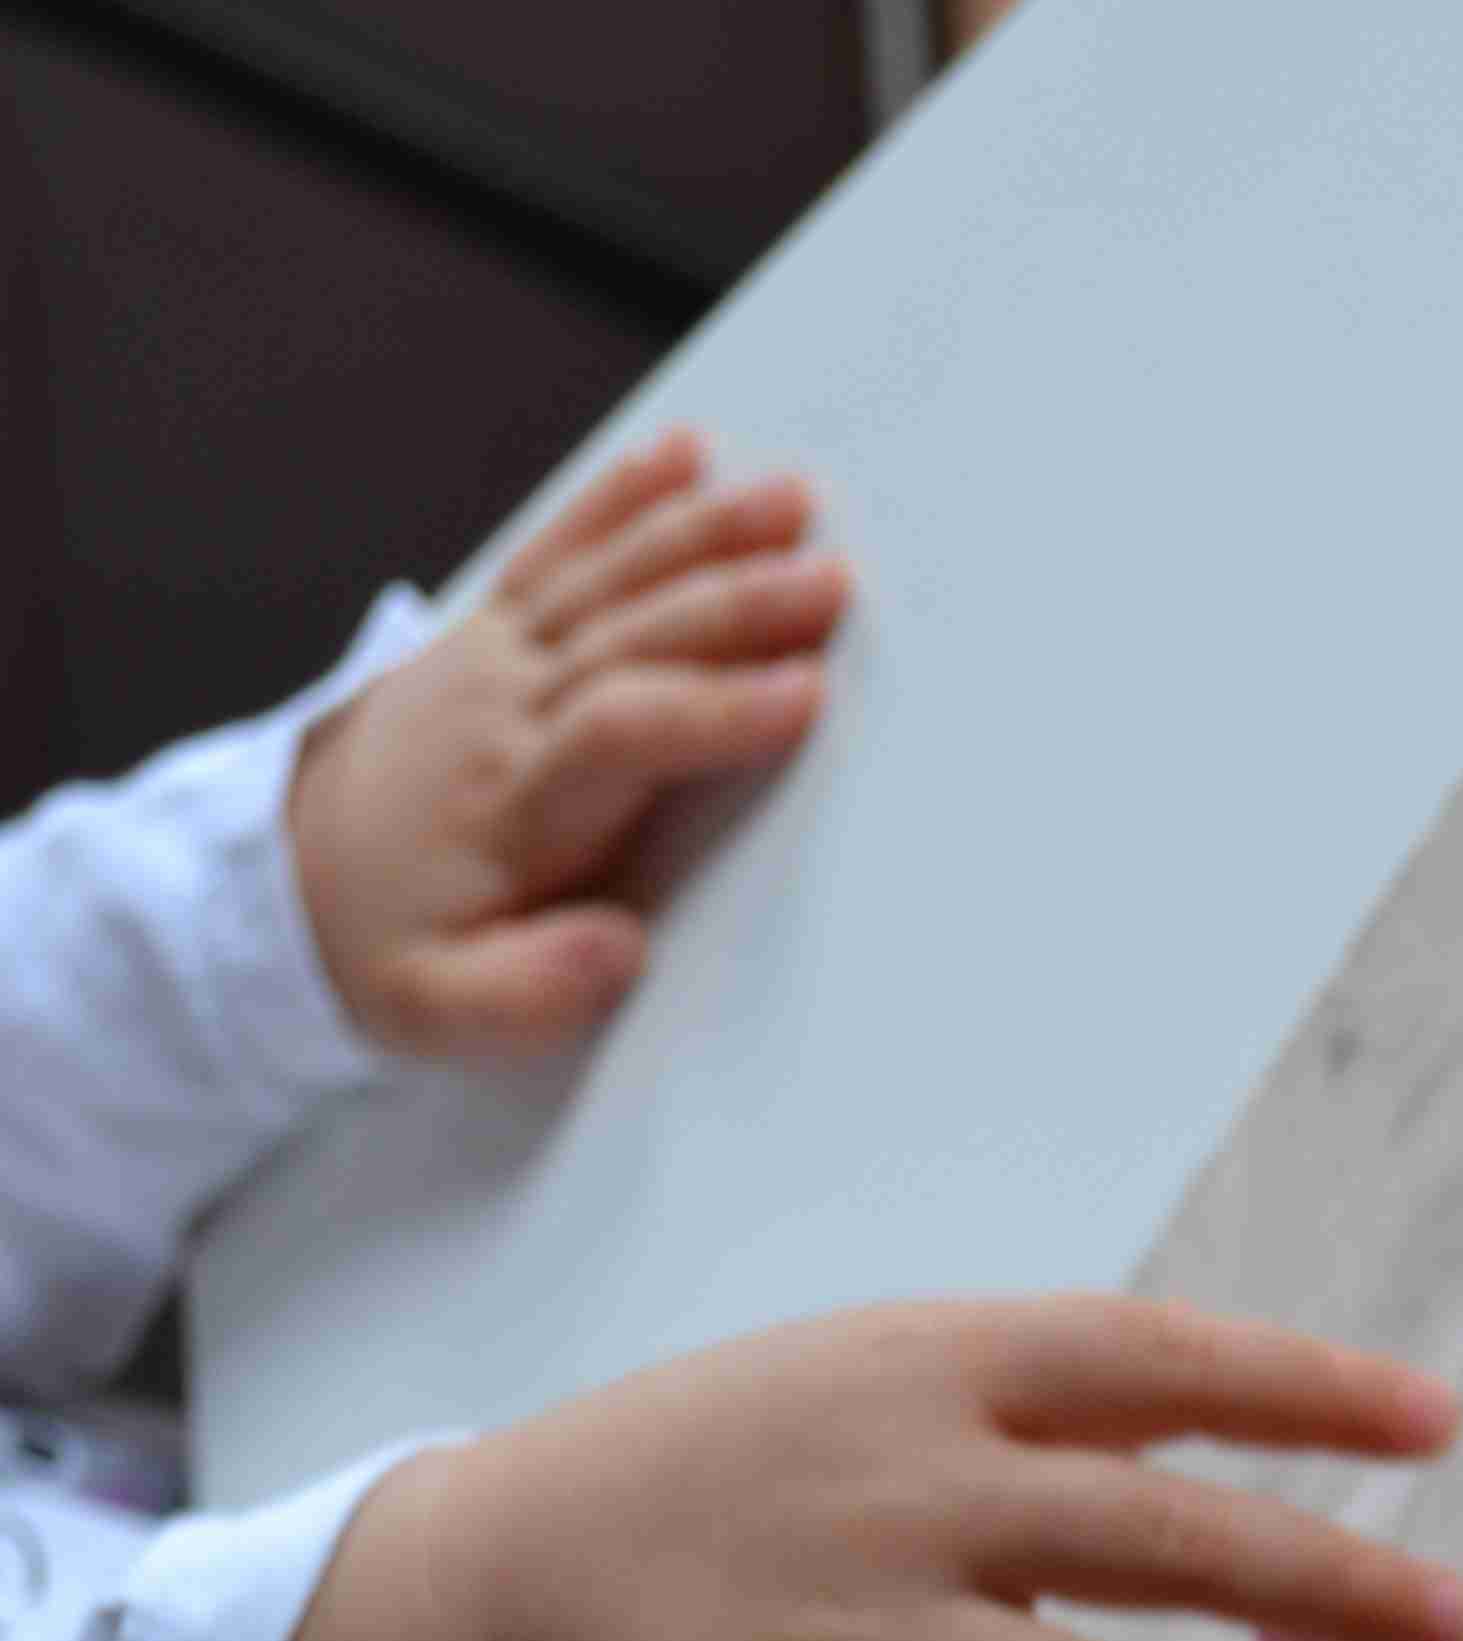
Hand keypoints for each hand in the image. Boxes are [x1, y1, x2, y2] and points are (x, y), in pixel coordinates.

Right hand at [235, 1298, 1462, 1640]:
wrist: (495, 1578)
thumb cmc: (752, 1473)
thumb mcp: (889, 1386)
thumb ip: (1066, 1416)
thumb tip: (1289, 1443)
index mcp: (937, 1369)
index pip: (1150, 1358)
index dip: (1297, 1388)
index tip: (1436, 1421)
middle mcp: (897, 1491)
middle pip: (1146, 1535)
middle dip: (1316, 1579)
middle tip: (1460, 1629)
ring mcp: (831, 1631)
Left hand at [285, 428, 851, 1058]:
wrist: (284, 881)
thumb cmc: (390, 946)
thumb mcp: (435, 1013)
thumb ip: (525, 997)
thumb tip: (618, 951)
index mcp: (514, 805)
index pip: (621, 735)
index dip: (713, 711)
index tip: (804, 696)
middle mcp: (504, 713)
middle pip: (631, 639)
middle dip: (736, 606)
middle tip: (830, 581)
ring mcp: (496, 659)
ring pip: (609, 581)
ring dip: (703, 535)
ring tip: (789, 501)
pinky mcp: (494, 632)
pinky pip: (562, 550)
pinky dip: (621, 498)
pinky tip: (685, 457)